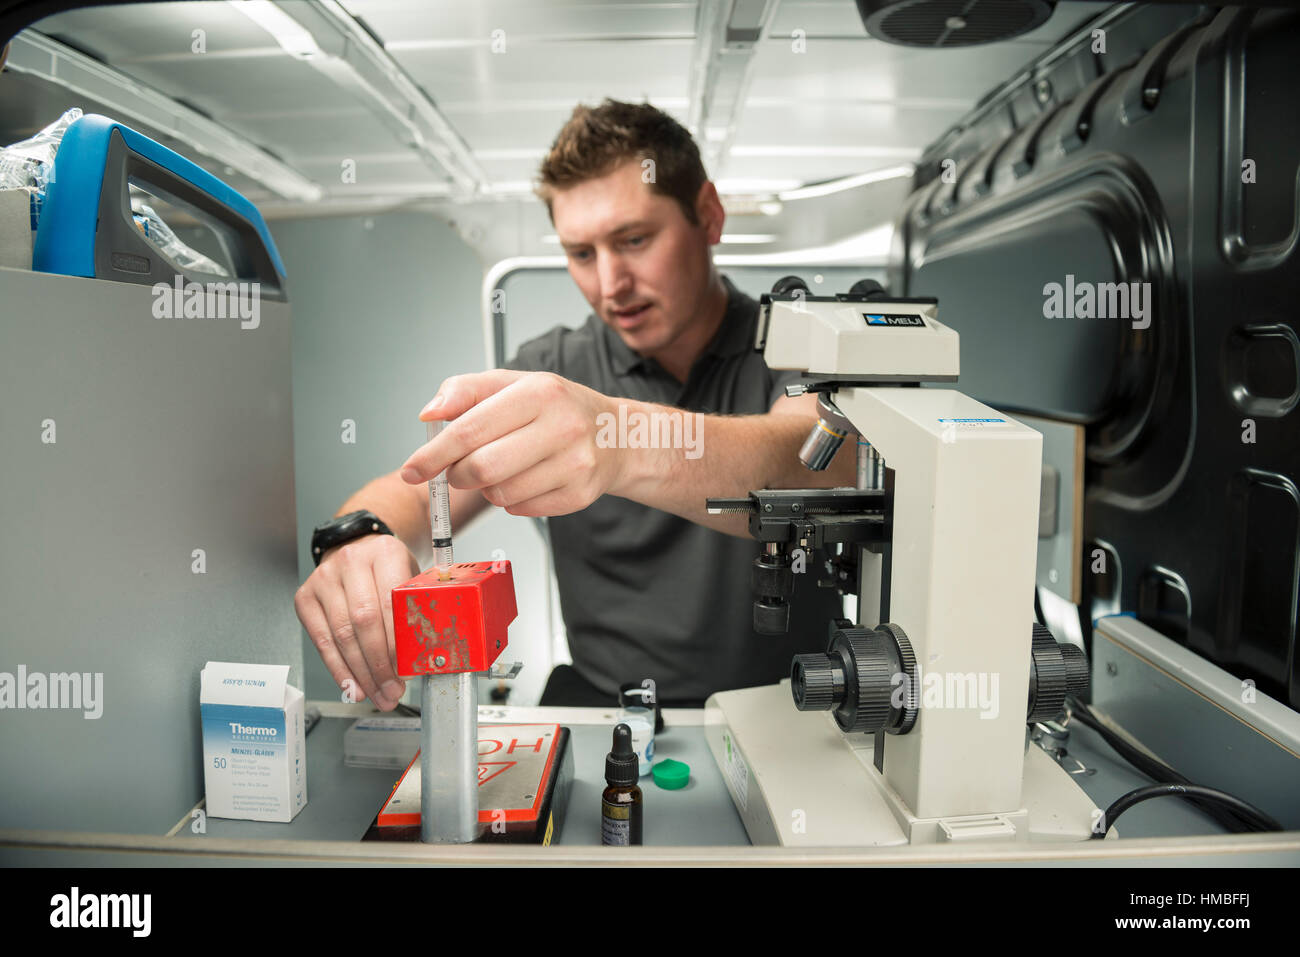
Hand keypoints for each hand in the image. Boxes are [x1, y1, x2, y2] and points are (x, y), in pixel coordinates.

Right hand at [293, 533, 418, 710]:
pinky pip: (321, 641)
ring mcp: (323, 579)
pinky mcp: (305, 597)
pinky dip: (338, 668)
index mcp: (384, 554)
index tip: (406, 671)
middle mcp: (350, 562)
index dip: (397, 643)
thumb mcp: (410, 578)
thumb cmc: (388, 568)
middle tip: (392, 691)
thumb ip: (416, 609)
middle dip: (379, 665)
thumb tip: (422, 657)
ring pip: (341, 635)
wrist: (357, 547)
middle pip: (363, 622)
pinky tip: (352, 685)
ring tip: (376, 694)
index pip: (390, 604)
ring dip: (360, 673)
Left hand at [400, 369, 624, 516]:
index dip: (434, 454)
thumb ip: (466, 390)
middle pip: (482, 469)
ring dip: (486, 487)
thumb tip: (430, 414)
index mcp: (539, 392)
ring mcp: (575, 465)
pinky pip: (522, 509)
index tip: (413, 469)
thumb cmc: (557, 407)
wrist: (615, 435)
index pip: (470, 429)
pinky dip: (512, 499)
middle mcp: (562, 427)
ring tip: (502, 468)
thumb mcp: (513, 383)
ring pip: (500, 494)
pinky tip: (526, 479)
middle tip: (459, 469)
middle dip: (457, 475)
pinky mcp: (579, 495)